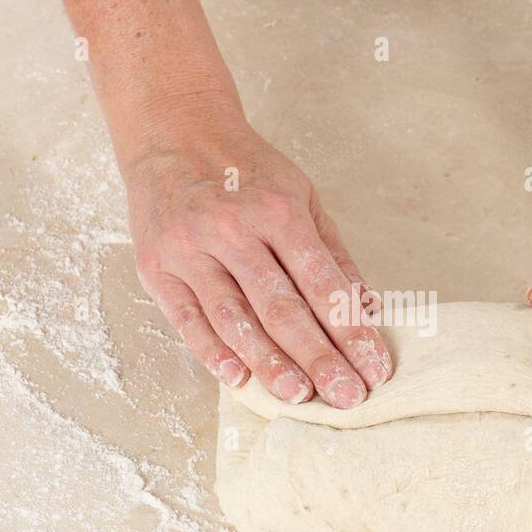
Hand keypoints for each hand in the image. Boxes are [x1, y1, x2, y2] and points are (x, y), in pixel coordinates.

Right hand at [127, 111, 391, 407]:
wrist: (173, 134)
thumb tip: (367, 308)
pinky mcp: (156, 267)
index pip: (323, 284)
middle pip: (282, 308)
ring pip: (234, 319)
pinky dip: (212, 351)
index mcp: (278, 211)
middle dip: (319, 358)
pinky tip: (239, 378)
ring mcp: (190, 250)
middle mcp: (233, 231)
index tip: (374, 368)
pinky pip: (187, 318)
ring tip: (299, 397)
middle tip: (348, 396)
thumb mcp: (301, 195)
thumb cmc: (247, 170)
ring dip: (270, 364)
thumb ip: (332, 253)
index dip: (352, 331)